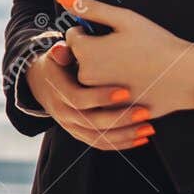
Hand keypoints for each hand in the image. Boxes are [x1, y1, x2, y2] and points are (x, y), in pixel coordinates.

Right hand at [25, 39, 154, 150]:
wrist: (44, 84)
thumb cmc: (58, 64)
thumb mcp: (56, 56)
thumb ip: (61, 52)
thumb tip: (61, 49)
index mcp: (59, 92)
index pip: (79, 99)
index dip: (101, 97)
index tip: (126, 91)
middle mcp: (64, 114)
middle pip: (92, 122)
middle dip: (120, 118)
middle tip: (145, 112)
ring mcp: (72, 127)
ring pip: (99, 138)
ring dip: (125, 135)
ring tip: (149, 127)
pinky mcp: (81, 134)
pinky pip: (101, 144)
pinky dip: (122, 143)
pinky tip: (142, 138)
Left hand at [54, 0, 193, 116]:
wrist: (186, 76)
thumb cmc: (158, 44)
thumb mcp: (124, 19)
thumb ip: (91, 8)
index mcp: (86, 52)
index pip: (73, 36)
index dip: (91, 31)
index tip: (110, 34)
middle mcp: (86, 76)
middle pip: (79, 58)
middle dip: (94, 51)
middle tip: (122, 49)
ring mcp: (99, 96)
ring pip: (91, 77)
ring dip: (102, 70)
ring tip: (129, 64)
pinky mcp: (111, 109)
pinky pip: (104, 94)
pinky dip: (113, 87)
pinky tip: (133, 81)